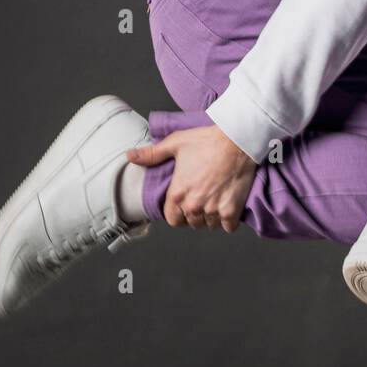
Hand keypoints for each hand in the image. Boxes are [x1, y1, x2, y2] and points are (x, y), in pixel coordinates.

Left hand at [127, 124, 257, 231]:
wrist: (236, 140)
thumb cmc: (207, 140)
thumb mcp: (175, 143)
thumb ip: (152, 154)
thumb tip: (130, 156)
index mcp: (178, 193)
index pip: (172, 219)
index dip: (178, 213)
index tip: (185, 204)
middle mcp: (193, 206)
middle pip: (192, 223)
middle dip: (196, 214)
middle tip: (203, 198)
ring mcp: (213, 210)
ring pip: (209, 226)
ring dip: (212, 217)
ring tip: (216, 200)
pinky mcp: (231, 210)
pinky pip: (228, 227)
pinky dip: (228, 220)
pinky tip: (228, 205)